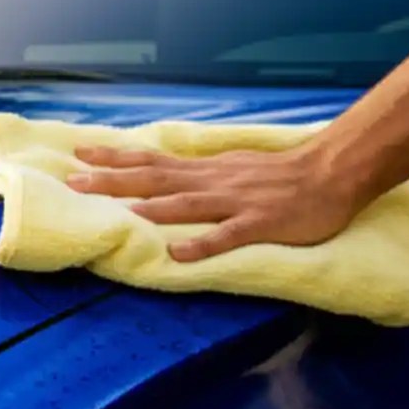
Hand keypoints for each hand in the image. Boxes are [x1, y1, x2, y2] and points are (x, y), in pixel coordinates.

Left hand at [66, 145, 362, 261]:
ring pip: (186, 204)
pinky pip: (228, 235)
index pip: (151, 161)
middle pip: (155, 179)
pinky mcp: (261, 223)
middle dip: (113, 182)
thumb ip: (199, 174)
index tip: (78, 155)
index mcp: (205, 170)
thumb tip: (163, 176)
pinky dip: (203, 244)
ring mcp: (236, 202)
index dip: (114, 159)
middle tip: (74, 182)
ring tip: (119, 215)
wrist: (333, 171)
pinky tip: (179, 254)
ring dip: (152, 210)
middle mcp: (213, 182)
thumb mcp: (232, 166)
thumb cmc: (283, 173)